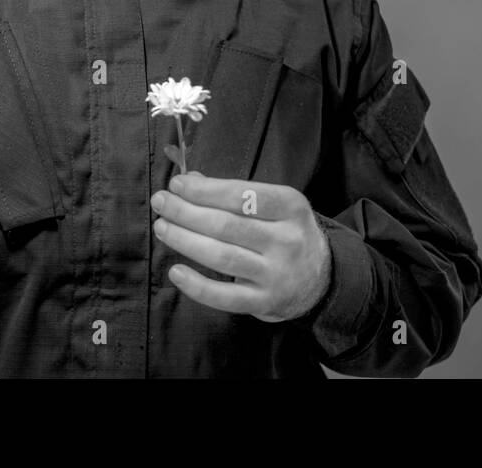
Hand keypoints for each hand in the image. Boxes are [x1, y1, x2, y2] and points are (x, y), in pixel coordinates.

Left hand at [150, 171, 331, 322]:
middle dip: (187, 212)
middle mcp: (287, 239)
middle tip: (161, 203)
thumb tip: (191, 179)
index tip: (177, 185)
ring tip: (162, 228)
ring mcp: (277, 273)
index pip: (242, 195)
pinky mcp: (265, 302)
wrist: (320, 279)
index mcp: (291, 206)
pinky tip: (175, 272)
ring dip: (185, 241)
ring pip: (222, 257)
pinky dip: (197, 286)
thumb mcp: (275, 206)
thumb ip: (234, 192)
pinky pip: (226, 296)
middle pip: (227, 225)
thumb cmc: (287, 232)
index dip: (206, 190)